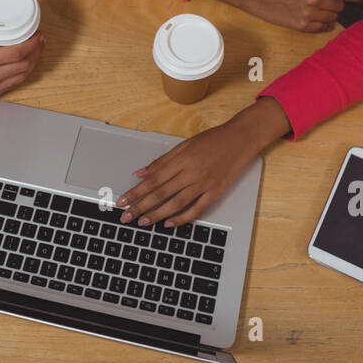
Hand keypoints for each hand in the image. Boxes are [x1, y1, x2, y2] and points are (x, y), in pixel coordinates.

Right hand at [0, 12, 43, 121]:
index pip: (16, 53)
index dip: (31, 43)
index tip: (37, 34)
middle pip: (23, 65)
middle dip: (36, 52)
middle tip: (39, 40)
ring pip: (20, 77)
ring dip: (31, 64)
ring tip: (34, 51)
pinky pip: (11, 85)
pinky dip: (20, 74)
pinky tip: (21, 66)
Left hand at [115, 99, 289, 228]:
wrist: (240, 139)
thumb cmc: (212, 140)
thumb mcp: (184, 145)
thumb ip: (161, 161)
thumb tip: (140, 173)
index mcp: (181, 159)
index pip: (153, 179)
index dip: (136, 191)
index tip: (122, 201)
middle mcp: (191, 173)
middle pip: (161, 193)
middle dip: (141, 206)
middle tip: (125, 217)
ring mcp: (204, 184)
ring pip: (176, 203)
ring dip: (157, 214)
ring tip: (142, 222)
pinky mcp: (215, 192)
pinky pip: (196, 209)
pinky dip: (182, 218)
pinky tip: (169, 223)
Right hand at [239, 0, 362, 32]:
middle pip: (339, 6)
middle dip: (335, 4)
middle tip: (322, 1)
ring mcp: (308, 14)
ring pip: (332, 18)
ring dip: (329, 14)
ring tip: (314, 9)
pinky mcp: (302, 26)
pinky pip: (323, 27)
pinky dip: (322, 23)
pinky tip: (312, 17)